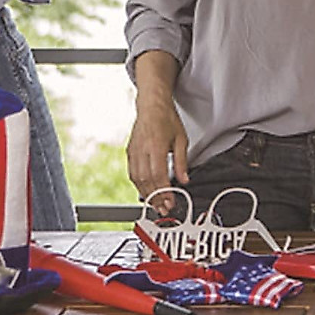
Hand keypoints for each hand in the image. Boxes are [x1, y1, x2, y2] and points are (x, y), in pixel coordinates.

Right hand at [127, 99, 189, 215]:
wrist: (151, 106)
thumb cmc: (166, 119)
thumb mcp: (181, 138)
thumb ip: (182, 161)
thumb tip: (184, 180)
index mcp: (156, 146)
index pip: (159, 175)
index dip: (164, 192)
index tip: (170, 202)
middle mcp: (142, 150)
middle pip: (146, 181)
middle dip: (155, 198)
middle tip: (164, 208)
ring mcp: (133, 152)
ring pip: (137, 180)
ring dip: (146, 194)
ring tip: (156, 203)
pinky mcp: (129, 153)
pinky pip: (132, 174)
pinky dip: (139, 185)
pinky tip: (147, 191)